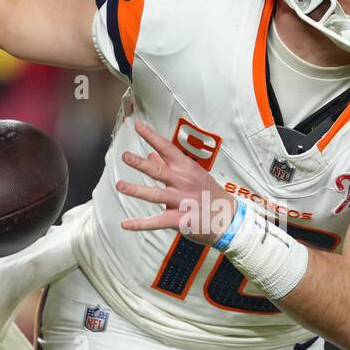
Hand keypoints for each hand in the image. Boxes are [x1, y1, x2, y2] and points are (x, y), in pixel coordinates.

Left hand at [115, 120, 238, 245]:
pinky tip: (125, 224)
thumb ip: (170, 166)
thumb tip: (151, 155)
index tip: (138, 126)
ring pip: (156, 195)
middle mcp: (183, 182)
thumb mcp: (193, 174)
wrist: (228, 218)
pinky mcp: (180, 220)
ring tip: (120, 185)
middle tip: (125, 156)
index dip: (152, 137)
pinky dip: (140, 224)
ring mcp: (182, 201)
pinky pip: (157, 222)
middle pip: (159, 171)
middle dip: (140, 164)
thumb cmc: (209, 193)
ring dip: (137, 190)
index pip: (167, 148)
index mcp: (187, 168)